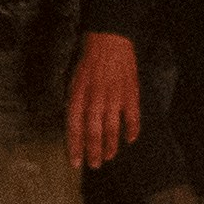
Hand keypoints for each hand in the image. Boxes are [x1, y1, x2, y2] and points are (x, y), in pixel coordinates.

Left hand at [66, 27, 141, 168]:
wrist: (108, 39)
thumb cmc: (87, 61)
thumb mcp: (72, 80)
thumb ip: (73, 103)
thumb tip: (74, 127)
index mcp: (77, 94)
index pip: (74, 126)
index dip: (74, 146)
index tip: (75, 162)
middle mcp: (95, 97)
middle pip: (93, 131)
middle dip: (93, 151)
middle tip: (94, 165)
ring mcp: (114, 95)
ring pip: (112, 127)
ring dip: (110, 145)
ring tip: (108, 157)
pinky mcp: (130, 91)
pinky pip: (132, 115)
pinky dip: (132, 129)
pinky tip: (130, 140)